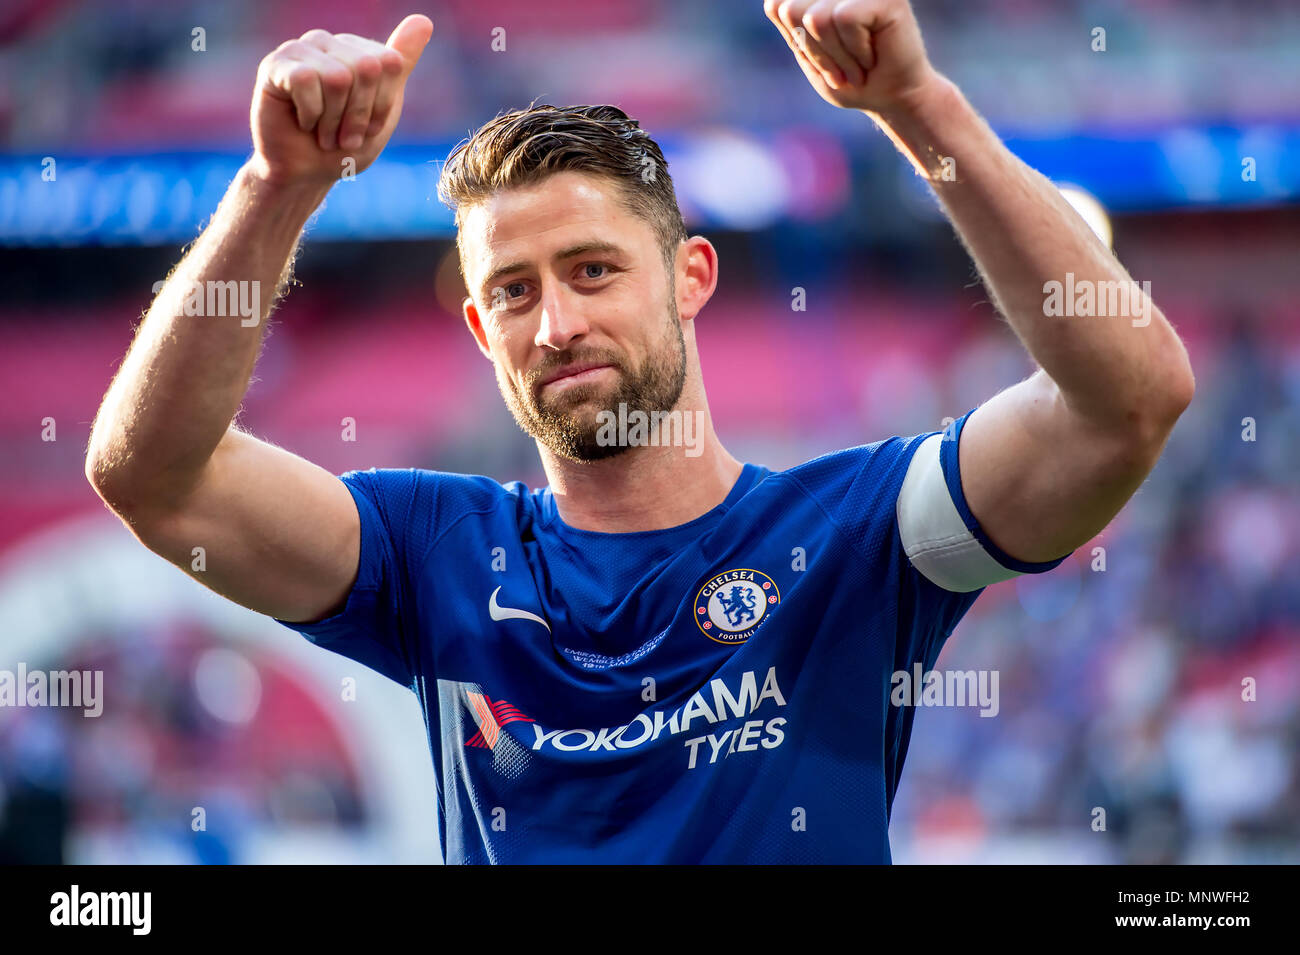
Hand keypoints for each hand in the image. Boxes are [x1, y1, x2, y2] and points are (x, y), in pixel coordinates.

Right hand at [249, 14, 432, 186]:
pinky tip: (302, 121)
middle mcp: (330, 43)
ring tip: (323, 133)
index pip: (390, 63)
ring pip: (338, 76)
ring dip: (333, 120)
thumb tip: (424, 19)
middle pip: (367, 68)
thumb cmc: (344, 145)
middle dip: (359, 115)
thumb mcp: (384, 109)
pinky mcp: (275, 64)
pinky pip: (305, 80)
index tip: (368, 128)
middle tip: (344, 135)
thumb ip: (401, 63)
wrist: (306, 174)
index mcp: (359, 51)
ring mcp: (301, 49)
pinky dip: (310, 114)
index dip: (381, 105)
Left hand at [764, 0, 937, 113]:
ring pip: (817, 18)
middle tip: (842, 68)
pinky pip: (845, 19)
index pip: (777, 6)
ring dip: (836, 56)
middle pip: (793, 10)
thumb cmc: (851, 81)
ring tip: (858, 66)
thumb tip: (777, 1)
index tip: (824, 59)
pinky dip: (855, 50)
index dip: (797, 41)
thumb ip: (790, 22)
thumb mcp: (807, 53)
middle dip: (814, 51)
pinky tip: (872, 57)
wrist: (893, 99)